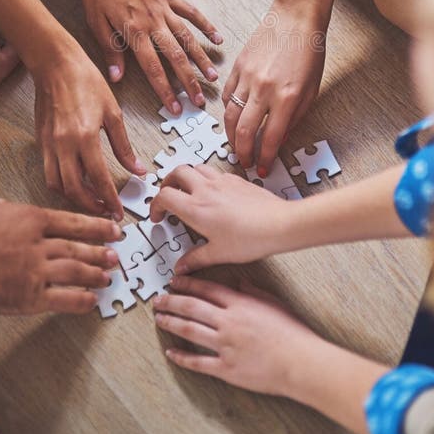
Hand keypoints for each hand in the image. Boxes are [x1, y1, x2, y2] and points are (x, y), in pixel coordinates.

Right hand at [0, 200, 121, 314]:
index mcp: (32, 220)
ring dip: (94, 274)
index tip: (113, 228)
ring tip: (107, 277)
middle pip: (78, 247)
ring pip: (76, 271)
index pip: (73, 221)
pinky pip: (63, 299)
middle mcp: (41, 245)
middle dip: (100, 251)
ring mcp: (39, 272)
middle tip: (115, 254)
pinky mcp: (32, 297)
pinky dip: (80, 301)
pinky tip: (91, 301)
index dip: (96, 226)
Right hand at [33, 42, 145, 216]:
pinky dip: (61, 185)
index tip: (118, 211)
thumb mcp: (113, 112)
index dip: (109, 199)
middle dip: (90, 207)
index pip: (98, 179)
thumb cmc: (86, 81)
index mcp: (85, 136)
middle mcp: (63, 144)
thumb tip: (136, 168)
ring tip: (91, 202)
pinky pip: (48, 172)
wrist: (55, 64)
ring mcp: (48, 144)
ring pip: (56, 185)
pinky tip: (75, 184)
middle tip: (105, 212)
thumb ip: (123, 145)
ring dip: (73, 199)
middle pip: (74, 190)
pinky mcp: (40, 142)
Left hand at [79, 0, 222, 113]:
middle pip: (176, 56)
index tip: (176, 107)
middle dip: (189, 81)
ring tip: (213, 76)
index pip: (153, 68)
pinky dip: (205, 25)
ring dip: (201, 58)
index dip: (165, 90)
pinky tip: (217, 38)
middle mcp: (153, 21)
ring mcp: (164, 8)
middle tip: (201, 100)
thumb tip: (117, 76)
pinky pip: (191, 12)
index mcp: (133, 31)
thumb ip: (109, 48)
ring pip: (187, 37)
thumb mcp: (94, 20)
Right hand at [150, 165, 288, 271]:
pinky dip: (207, 177)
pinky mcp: (236, 179)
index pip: (164, 196)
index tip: (158, 216)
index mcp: (195, 208)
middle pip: (176, 173)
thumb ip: (195, 259)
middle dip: (167, 182)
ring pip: (195, 167)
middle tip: (168, 195)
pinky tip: (213, 191)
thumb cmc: (251, 238)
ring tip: (187, 190)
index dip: (155, 205)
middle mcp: (206, 189)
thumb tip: (182, 266)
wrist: (279, 224)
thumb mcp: (218, 254)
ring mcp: (222, 181)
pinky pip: (215, 171)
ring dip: (186, 176)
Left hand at [153, 276, 317, 395]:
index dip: (188, 284)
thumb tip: (239, 282)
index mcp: (240, 303)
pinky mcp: (226, 368)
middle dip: (171, 301)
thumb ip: (253, 291)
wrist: (300, 361)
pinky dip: (182, 357)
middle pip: (192, 307)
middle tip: (158, 299)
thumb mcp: (273, 303)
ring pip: (190, 331)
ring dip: (171, 323)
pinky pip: (198, 362)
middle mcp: (228, 321)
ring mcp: (225, 345)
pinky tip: (170, 353)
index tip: (174, 281)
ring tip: (159, 319)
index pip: (207, 289)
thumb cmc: (291, 331)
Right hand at [223, 2, 325, 173]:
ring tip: (235, 146)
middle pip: (244, 132)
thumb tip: (278, 140)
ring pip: (230, 116)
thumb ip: (294, 118)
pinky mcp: (237, 66)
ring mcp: (247, 77)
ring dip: (230, 136)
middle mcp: (264, 89)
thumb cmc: (309, 53)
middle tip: (244, 162)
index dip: (265, 159)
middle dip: (243, 153)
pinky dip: (227, 111)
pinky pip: (226, 95)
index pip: (271, 139)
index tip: (263, 169)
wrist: (296, 18)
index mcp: (286, 97)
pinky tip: (233, 119)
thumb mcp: (310, 90)